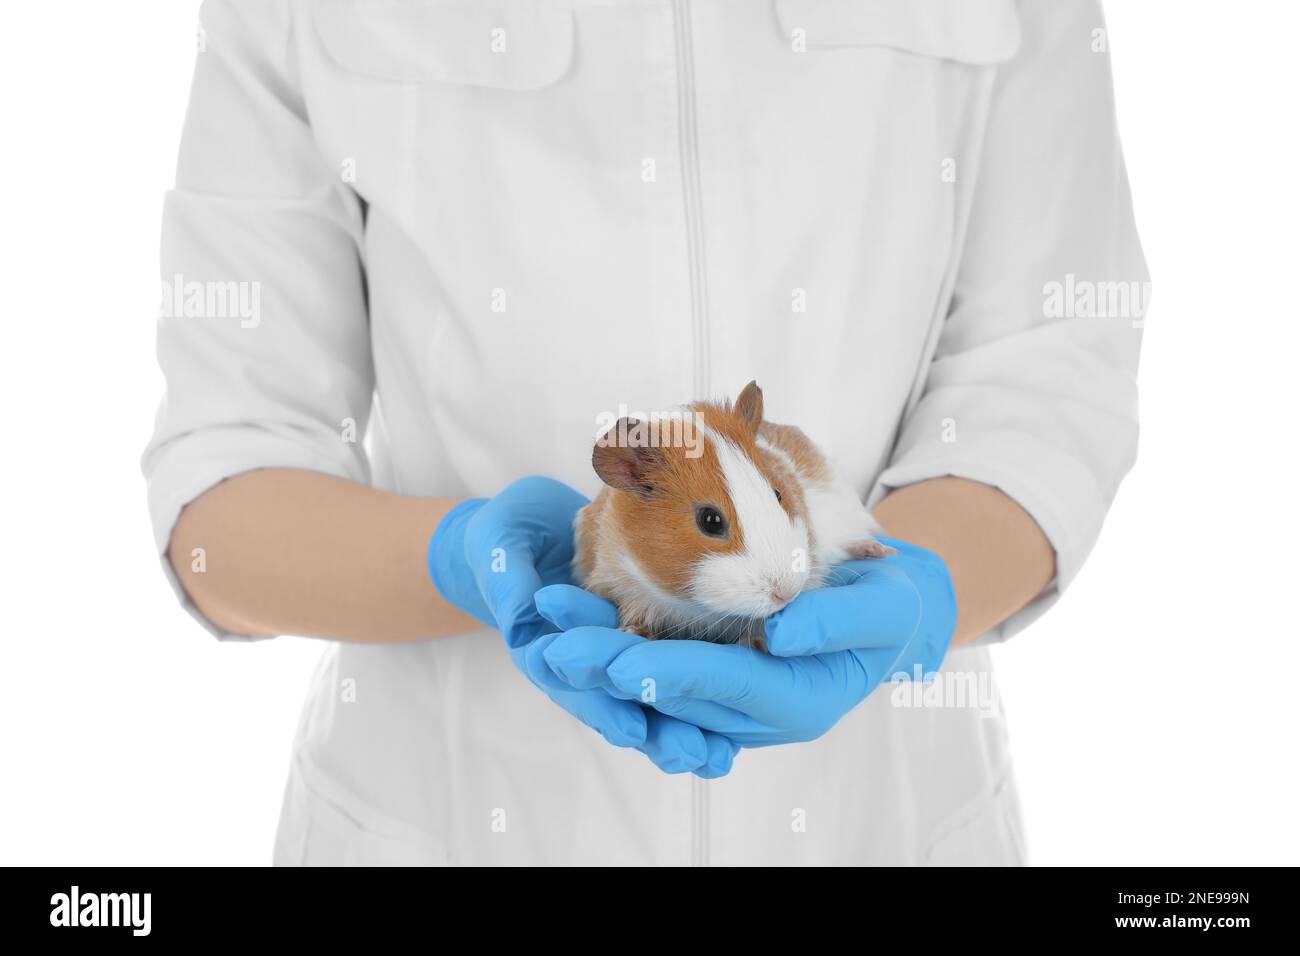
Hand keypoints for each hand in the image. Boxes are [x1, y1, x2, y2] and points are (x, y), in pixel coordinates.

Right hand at [427, 477, 737, 776]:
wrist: (525, 529)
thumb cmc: (505, 537)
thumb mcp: (498, 545)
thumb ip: (508, 581)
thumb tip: (521, 619)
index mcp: (542, 649)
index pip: (573, 685)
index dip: (602, 708)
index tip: (633, 731)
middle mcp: (579, 664)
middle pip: (617, 705)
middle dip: (655, 733)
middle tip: (694, 754)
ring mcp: (609, 657)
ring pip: (645, 701)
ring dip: (681, 730)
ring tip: (719, 757)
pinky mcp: (635, 643)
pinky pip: (666, 675)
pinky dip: (695, 702)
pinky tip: (731, 727)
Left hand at [535, 537, 955, 746]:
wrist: (888, 614)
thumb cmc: (890, 609)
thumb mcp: (884, 608)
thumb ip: (838, 620)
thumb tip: (783, 634)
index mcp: (794, 701)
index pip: (721, 684)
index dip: (666, 671)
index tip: (615, 659)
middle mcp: (752, 711)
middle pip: (671, 687)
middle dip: (608, 663)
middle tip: (552, 639)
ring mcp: (728, 697)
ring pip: (653, 678)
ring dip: (598, 651)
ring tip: (548, 618)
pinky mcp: (713, 674)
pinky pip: (657, 665)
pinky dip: (614, 641)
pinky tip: (576, 614)